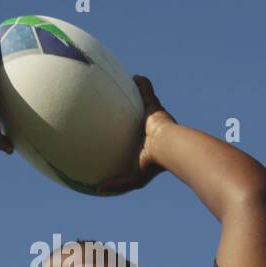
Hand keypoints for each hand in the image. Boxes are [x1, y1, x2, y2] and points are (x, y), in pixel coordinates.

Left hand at [93, 75, 177, 195]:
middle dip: (129, 112)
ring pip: (143, 102)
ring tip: (125, 85)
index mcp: (143, 143)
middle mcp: (147, 128)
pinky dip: (143, 83)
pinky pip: (148, 90)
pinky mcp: (155, 105)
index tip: (114, 133)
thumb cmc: (151, 164)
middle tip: (116, 108)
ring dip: (137, 94)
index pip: (131, 138)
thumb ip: (116, 183)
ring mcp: (152, 116)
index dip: (125, 135)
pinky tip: (135, 77)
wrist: (168, 148)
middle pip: (136, 117)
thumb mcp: (132, 178)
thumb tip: (97, 190)